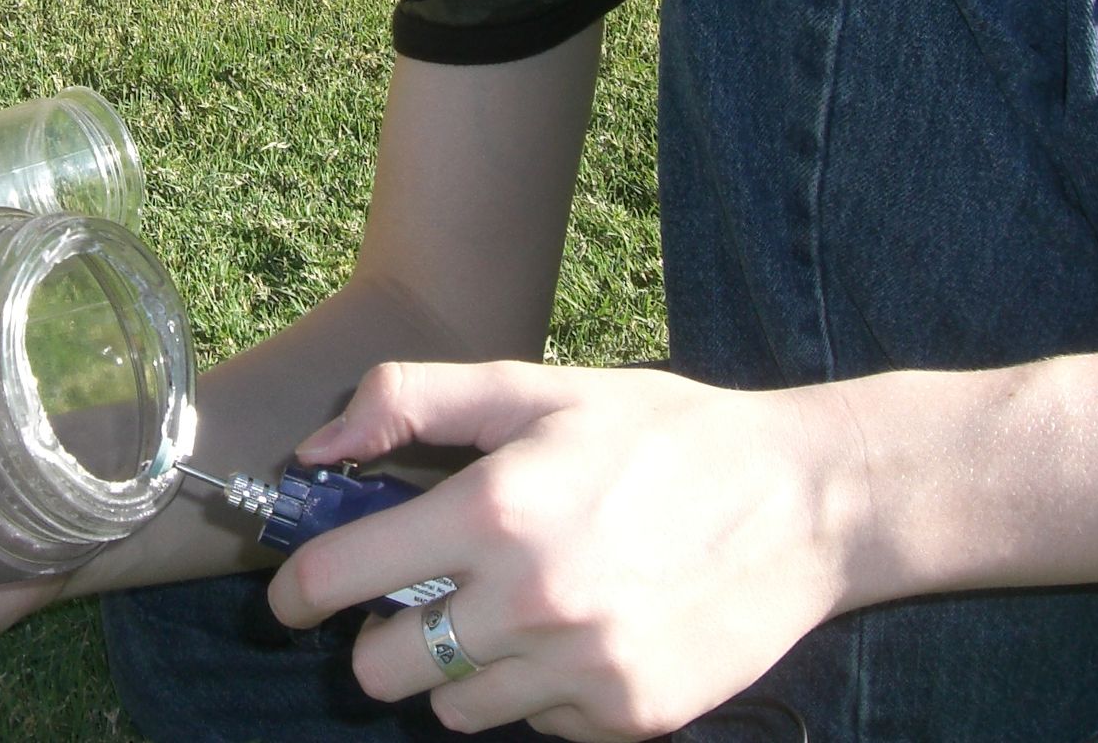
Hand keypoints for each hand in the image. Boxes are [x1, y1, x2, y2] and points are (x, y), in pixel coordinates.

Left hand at [263, 360, 866, 741]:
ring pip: (453, 711)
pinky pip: (538, 727)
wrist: (804, 502)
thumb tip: (316, 447)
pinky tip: (580, 634)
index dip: (297, 591)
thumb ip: (412, 401)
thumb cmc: (660, 434)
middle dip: (381, 637)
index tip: (294, 596)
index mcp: (493, 511)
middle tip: (419, 600)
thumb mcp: (536, 388)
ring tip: (509, 612)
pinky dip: (539, 692)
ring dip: (459, 670)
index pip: (342, 579)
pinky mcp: (629, 718)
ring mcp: (581, 670)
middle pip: (382, 670)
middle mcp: (528, 601)